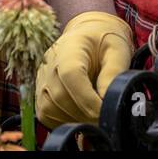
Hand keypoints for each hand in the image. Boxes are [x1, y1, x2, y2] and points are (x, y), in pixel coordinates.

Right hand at [35, 11, 133, 127]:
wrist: (89, 35)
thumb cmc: (105, 43)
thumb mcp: (118, 51)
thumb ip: (114, 74)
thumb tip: (108, 102)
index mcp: (70, 47)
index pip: (70, 75)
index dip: (87, 99)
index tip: (105, 112)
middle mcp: (50, 62)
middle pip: (59, 96)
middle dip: (84, 114)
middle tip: (105, 120)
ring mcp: (41, 78)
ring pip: (50, 108)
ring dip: (74, 120)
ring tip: (95, 120)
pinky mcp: (39, 93)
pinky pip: (46, 115)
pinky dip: (63, 122)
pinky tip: (81, 118)